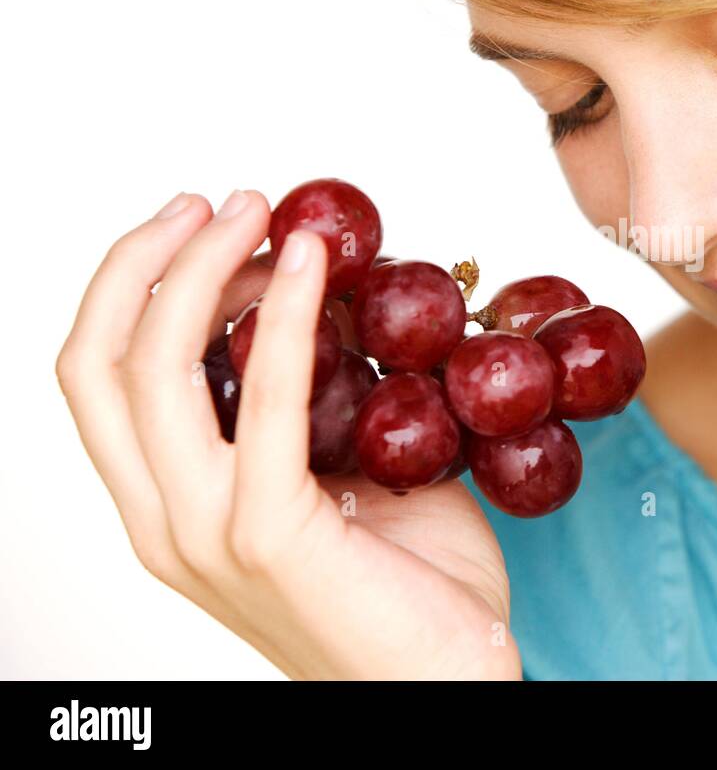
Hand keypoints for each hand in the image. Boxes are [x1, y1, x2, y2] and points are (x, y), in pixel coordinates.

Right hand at [56, 190, 519, 679]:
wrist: (447, 687)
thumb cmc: (409, 590)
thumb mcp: (346, 480)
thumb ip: (324, 404)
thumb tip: (338, 305)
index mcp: (170, 509)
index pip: (100, 377)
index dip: (132, 285)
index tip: (198, 223)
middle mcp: (164, 523)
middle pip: (98, 361)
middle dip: (148, 260)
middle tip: (219, 200)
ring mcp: (205, 534)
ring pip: (153, 370)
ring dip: (201, 270)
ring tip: (259, 212)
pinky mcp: (268, 536)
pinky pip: (268, 399)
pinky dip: (287, 315)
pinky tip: (315, 262)